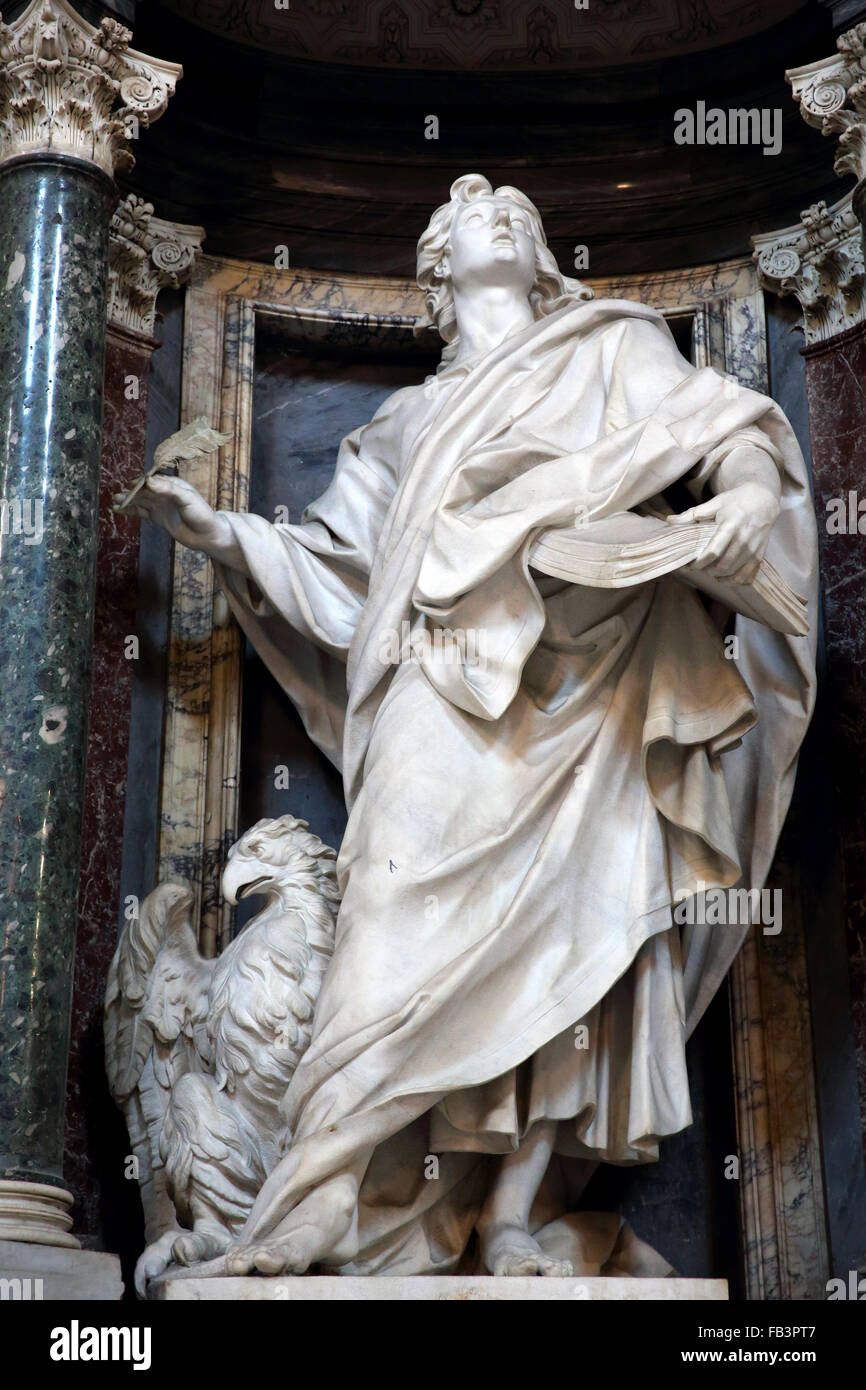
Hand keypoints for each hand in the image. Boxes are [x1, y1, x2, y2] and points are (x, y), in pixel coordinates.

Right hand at [114, 474, 232, 557]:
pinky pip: (142, 512)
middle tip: (117, 496)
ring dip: (128, 501)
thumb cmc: (201, 514)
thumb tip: (149, 481)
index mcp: (173, 485)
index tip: (130, 486)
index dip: (140, 483)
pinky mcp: (160, 518)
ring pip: (141, 501)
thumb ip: (168, 489)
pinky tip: (120, 511)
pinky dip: (131, 511)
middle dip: (130, 492)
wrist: (208, 536)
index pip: (152, 480)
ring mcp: (162, 506)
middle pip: (144, 490)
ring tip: (115, 502)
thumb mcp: (187, 498)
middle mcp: (165, 494)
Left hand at [666, 482, 780, 582]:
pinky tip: (724, 577)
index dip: (700, 562)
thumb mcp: (715, 503)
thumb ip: (692, 514)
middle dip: (707, 570)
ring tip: (710, 571)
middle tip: (700, 567)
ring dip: (718, 576)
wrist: (764, 500)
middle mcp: (744, 539)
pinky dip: (733, 581)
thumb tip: (669, 520)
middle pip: (722, 565)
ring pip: (733, 573)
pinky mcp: (759, 555)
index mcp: (731, 525)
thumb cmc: (736, 501)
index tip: (692, 564)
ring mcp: (753, 549)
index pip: (713, 551)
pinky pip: (746, 576)